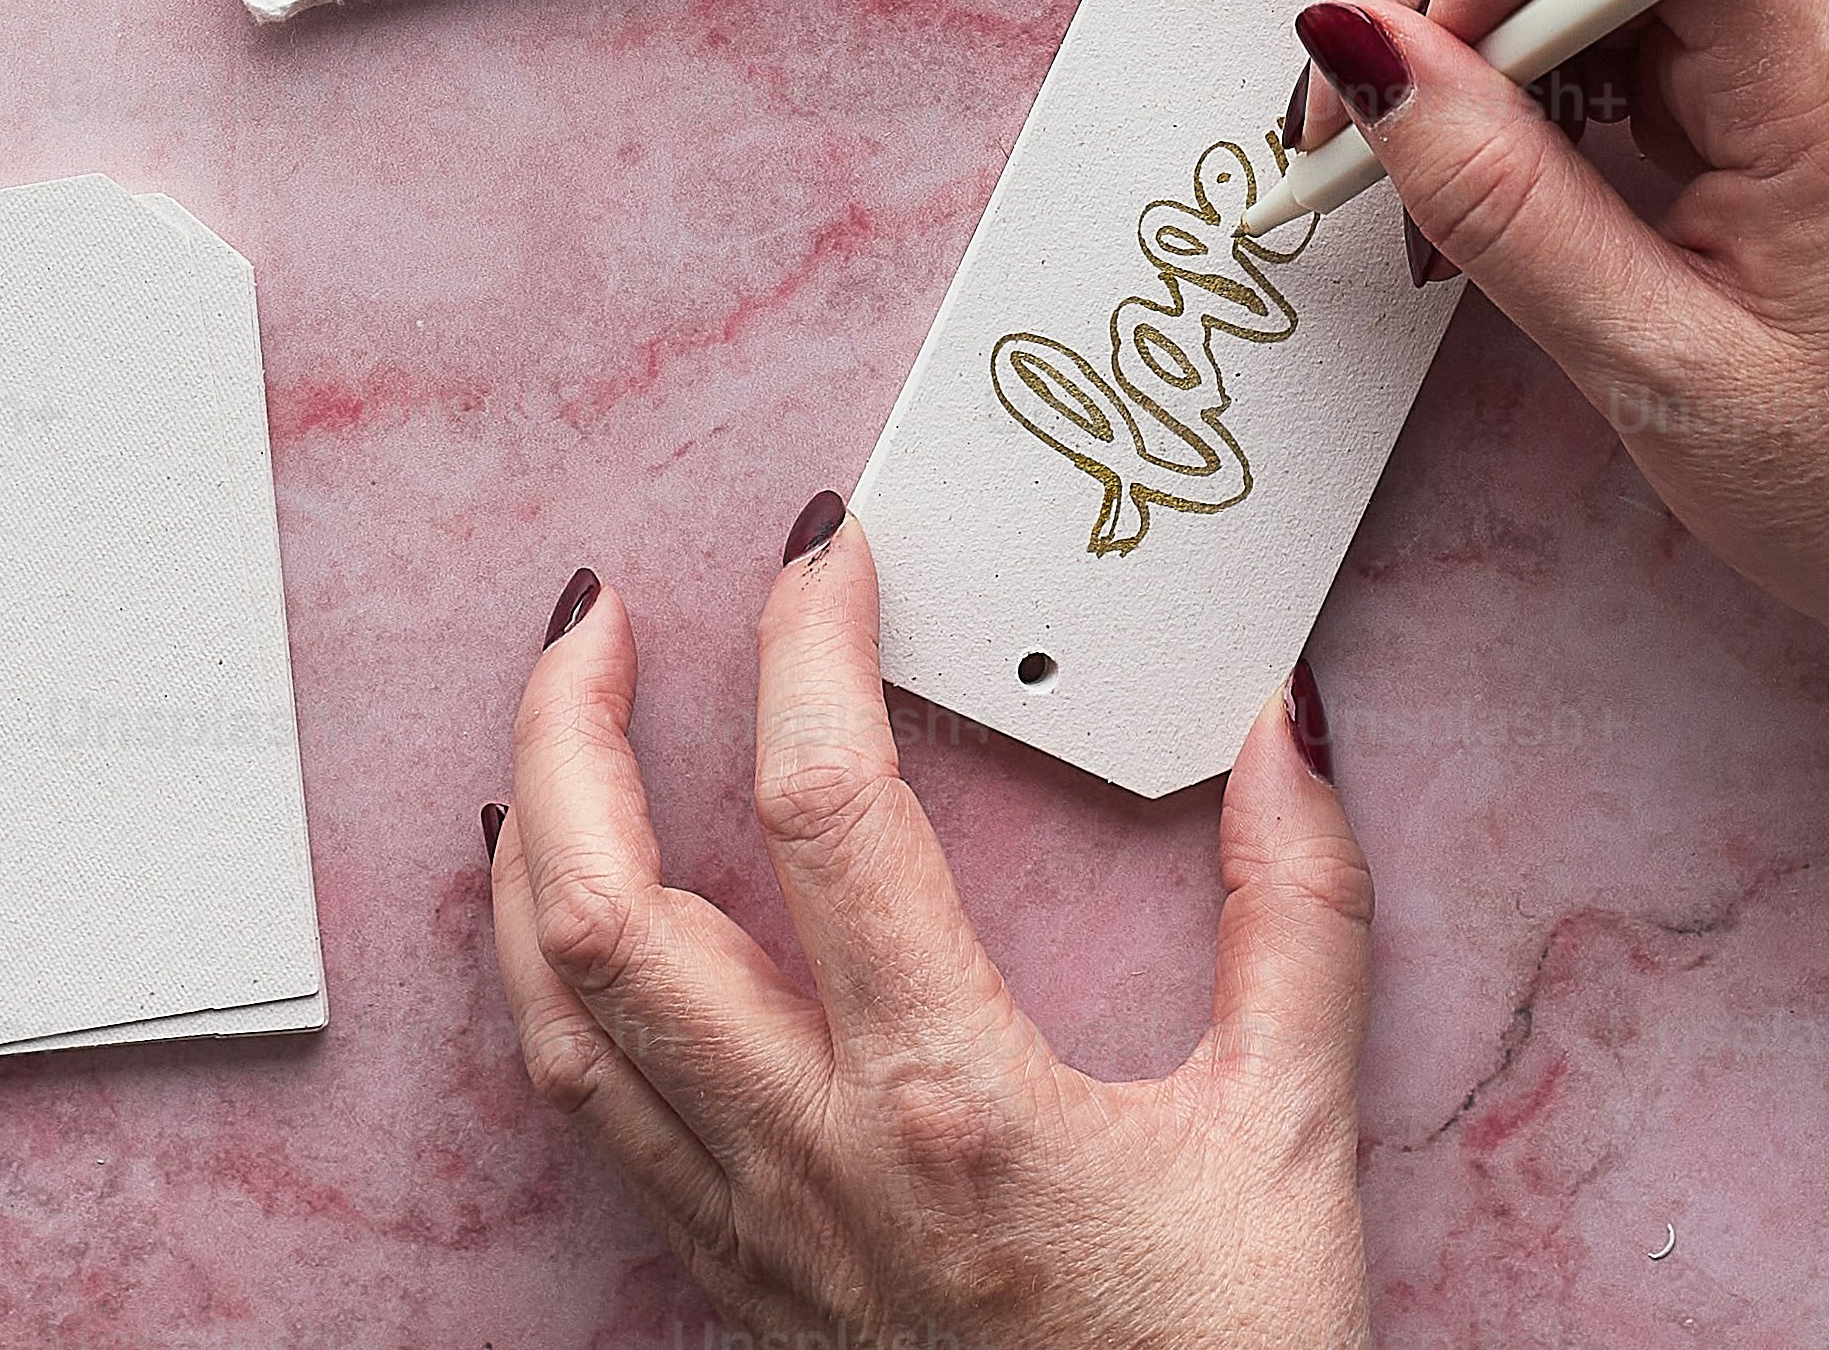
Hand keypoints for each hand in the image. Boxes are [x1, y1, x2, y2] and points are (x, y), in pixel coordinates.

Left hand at [486, 508, 1373, 1349]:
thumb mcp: (1297, 1135)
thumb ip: (1299, 917)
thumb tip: (1281, 734)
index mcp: (954, 1100)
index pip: (824, 813)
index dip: (807, 650)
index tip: (824, 551)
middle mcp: (819, 1155)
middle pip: (611, 906)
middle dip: (573, 727)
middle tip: (600, 609)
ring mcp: (756, 1225)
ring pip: (562, 1011)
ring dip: (530, 845)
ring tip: (553, 723)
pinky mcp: (737, 1277)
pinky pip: (585, 1110)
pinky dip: (542, 980)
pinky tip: (554, 912)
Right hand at [1293, 0, 1828, 961]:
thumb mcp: (1654, 369)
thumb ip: (1502, 203)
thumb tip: (1360, 53)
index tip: (1411, 53)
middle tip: (1353, 112)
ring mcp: (1827, 19)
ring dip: (1484, 10)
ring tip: (1414, 154)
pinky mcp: (1800, 55)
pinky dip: (1544, 47)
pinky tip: (1501, 153)